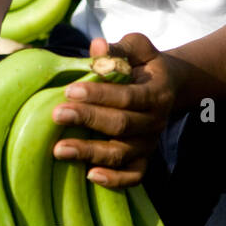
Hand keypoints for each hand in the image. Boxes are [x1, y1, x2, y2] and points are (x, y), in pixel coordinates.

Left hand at [50, 33, 187, 188]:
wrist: (168, 86)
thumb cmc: (143, 64)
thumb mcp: (137, 48)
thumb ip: (119, 48)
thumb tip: (97, 46)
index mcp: (156, 93)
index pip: (127, 97)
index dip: (99, 95)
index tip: (70, 91)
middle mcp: (156, 121)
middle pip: (121, 126)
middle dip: (88, 120)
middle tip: (57, 115)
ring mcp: (150, 143)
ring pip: (122, 154)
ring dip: (90, 153)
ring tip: (59, 150)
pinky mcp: (144, 159)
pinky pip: (133, 176)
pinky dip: (115, 180)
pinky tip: (90, 175)